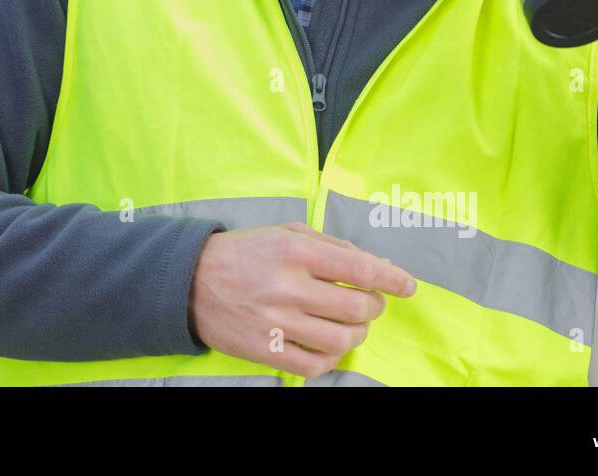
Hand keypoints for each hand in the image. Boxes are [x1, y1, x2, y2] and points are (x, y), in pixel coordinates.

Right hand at [188, 221, 416, 379]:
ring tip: (352, 325)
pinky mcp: (264, 350)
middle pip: (357, 309)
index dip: (392, 279)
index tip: (407, 285)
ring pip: (341, 340)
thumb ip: (331, 246)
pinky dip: (332, 357)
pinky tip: (329, 344)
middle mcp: (287, 287)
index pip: (360, 270)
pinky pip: (314, 364)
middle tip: (370, 303)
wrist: (190, 281)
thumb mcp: (286, 233)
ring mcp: (275, 322)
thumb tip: (377, 264)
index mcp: (295, 251)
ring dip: (358, 334)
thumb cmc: (245, 252)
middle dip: (374, 307)